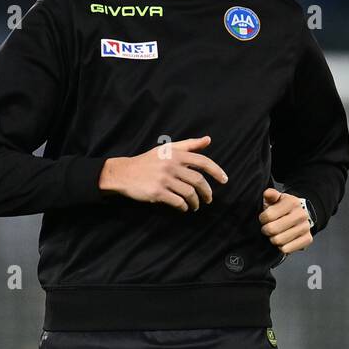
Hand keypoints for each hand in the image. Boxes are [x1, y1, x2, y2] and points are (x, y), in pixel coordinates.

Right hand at [98, 135, 227, 211]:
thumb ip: (189, 145)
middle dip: (207, 192)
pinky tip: (183, 208)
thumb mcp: (167, 150)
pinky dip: (183, 207)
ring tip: (195, 206)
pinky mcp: (157, 192)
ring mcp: (164, 179)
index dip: (216, 171)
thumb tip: (208, 140)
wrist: (124, 173)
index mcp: (176, 154)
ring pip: (189, 193)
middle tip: (209, 199)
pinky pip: (177, 202)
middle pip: (198, 181)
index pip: (202, 162)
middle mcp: (171, 165)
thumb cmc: (148, 162)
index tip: (224, 180)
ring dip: (195, 202)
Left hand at [259, 188, 312, 253]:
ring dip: (273, 239)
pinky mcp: (308, 239)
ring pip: (278, 240)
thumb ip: (270, 195)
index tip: (264, 218)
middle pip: (272, 229)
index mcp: (292, 202)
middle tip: (268, 228)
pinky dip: (281, 247)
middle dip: (266, 230)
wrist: (299, 216)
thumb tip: (267, 193)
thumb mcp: (275, 199)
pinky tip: (283, 241)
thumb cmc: (282, 209)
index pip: (268, 216)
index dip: (262, 219)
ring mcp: (305, 227)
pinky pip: (286, 249)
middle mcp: (301, 214)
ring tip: (275, 234)